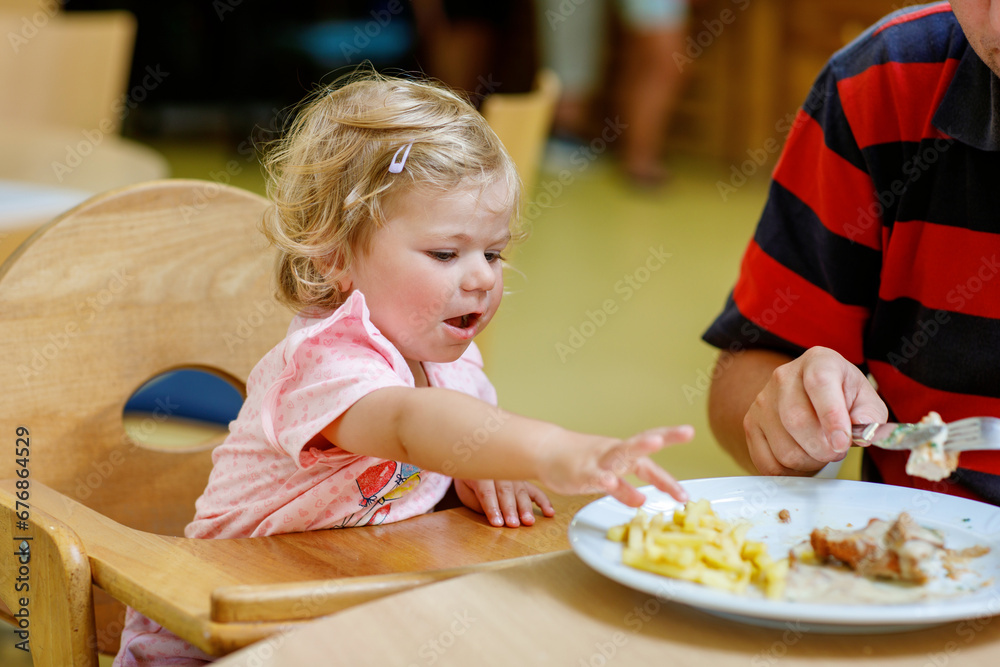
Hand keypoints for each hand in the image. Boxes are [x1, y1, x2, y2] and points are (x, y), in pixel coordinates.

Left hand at [453, 479, 554, 527]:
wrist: (475, 461)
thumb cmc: (470, 482)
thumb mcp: (466, 491)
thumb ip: (479, 502)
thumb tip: (495, 515)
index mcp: (481, 473)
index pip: (487, 492)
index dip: (492, 508)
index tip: (497, 523)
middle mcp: (499, 471)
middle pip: (505, 492)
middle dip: (510, 509)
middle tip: (513, 524)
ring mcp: (514, 475)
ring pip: (520, 491)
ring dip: (525, 507)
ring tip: (528, 521)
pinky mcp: (524, 481)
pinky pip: (535, 490)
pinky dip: (543, 501)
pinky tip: (549, 513)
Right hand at [539, 425, 692, 506]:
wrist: (545, 450)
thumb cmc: (578, 462)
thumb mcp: (608, 475)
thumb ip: (626, 487)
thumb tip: (643, 500)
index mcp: (623, 454)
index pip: (650, 463)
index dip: (668, 477)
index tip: (685, 488)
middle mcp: (614, 453)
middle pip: (642, 444)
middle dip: (666, 436)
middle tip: (687, 431)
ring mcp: (598, 461)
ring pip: (620, 454)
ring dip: (638, 447)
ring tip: (656, 442)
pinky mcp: (580, 471)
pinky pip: (593, 475)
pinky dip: (603, 479)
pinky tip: (610, 482)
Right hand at [744, 346, 887, 474]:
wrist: (810, 397)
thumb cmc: (843, 399)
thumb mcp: (866, 401)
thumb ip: (870, 416)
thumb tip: (861, 433)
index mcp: (818, 361)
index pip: (819, 383)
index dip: (831, 416)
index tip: (843, 443)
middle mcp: (784, 377)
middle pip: (797, 421)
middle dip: (824, 449)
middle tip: (838, 451)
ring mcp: (762, 402)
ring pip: (785, 449)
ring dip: (810, 462)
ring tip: (820, 451)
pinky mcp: (750, 425)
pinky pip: (768, 463)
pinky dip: (791, 471)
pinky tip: (803, 458)